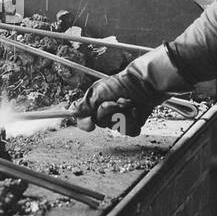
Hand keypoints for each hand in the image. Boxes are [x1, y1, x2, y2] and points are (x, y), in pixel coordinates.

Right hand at [74, 46, 188, 136]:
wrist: (144, 85)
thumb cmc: (121, 84)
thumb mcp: (97, 92)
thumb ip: (84, 105)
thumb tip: (72, 114)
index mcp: (96, 104)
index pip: (84, 119)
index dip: (85, 124)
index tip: (90, 125)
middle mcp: (107, 113)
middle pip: (102, 123)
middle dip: (110, 111)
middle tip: (117, 101)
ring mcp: (120, 119)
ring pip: (116, 128)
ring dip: (124, 115)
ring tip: (129, 103)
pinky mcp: (133, 123)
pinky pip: (130, 131)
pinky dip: (134, 121)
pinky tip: (136, 111)